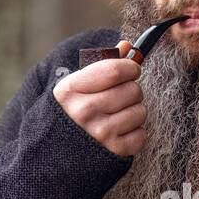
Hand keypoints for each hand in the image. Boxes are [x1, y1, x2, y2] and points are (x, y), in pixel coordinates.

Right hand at [53, 39, 146, 155]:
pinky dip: (136, 132)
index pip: (115, 70)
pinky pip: (142, 134)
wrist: (56, 152)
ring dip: (135, 111)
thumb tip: (128, 46)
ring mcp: (100, 133)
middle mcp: (85, 111)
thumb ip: (104, 63)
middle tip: (121, 96)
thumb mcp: (78, 85)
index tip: (131, 70)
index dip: (130, 67)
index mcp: (71, 90)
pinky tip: (120, 131)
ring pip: (141, 111)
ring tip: (119, 114)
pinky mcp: (114, 151)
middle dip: (132, 90)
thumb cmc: (72, 111)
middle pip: (132, 90)